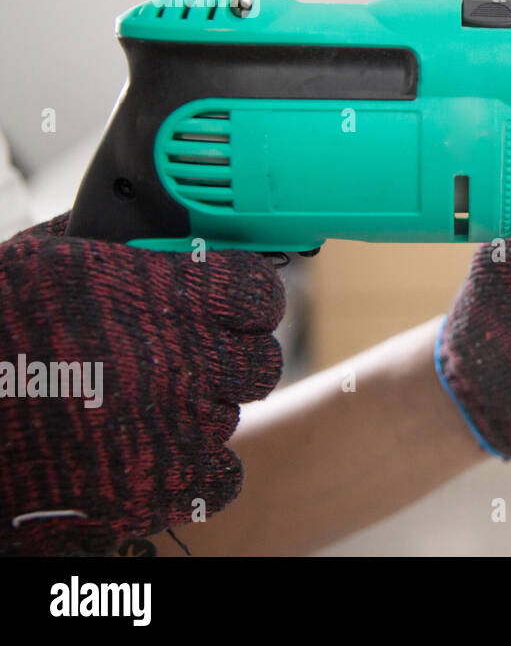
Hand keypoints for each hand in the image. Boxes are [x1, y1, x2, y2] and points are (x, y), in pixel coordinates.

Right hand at [0, 215, 283, 555]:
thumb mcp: (46, 261)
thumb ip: (122, 243)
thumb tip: (171, 223)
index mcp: (159, 295)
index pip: (260, 293)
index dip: (245, 300)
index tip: (226, 305)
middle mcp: (180, 362)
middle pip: (259, 363)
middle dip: (228, 360)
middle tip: (183, 361)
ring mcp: (176, 432)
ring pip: (229, 418)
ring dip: (196, 413)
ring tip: (134, 407)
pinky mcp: (159, 491)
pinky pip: (219, 479)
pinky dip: (191, 472)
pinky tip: (147, 454)